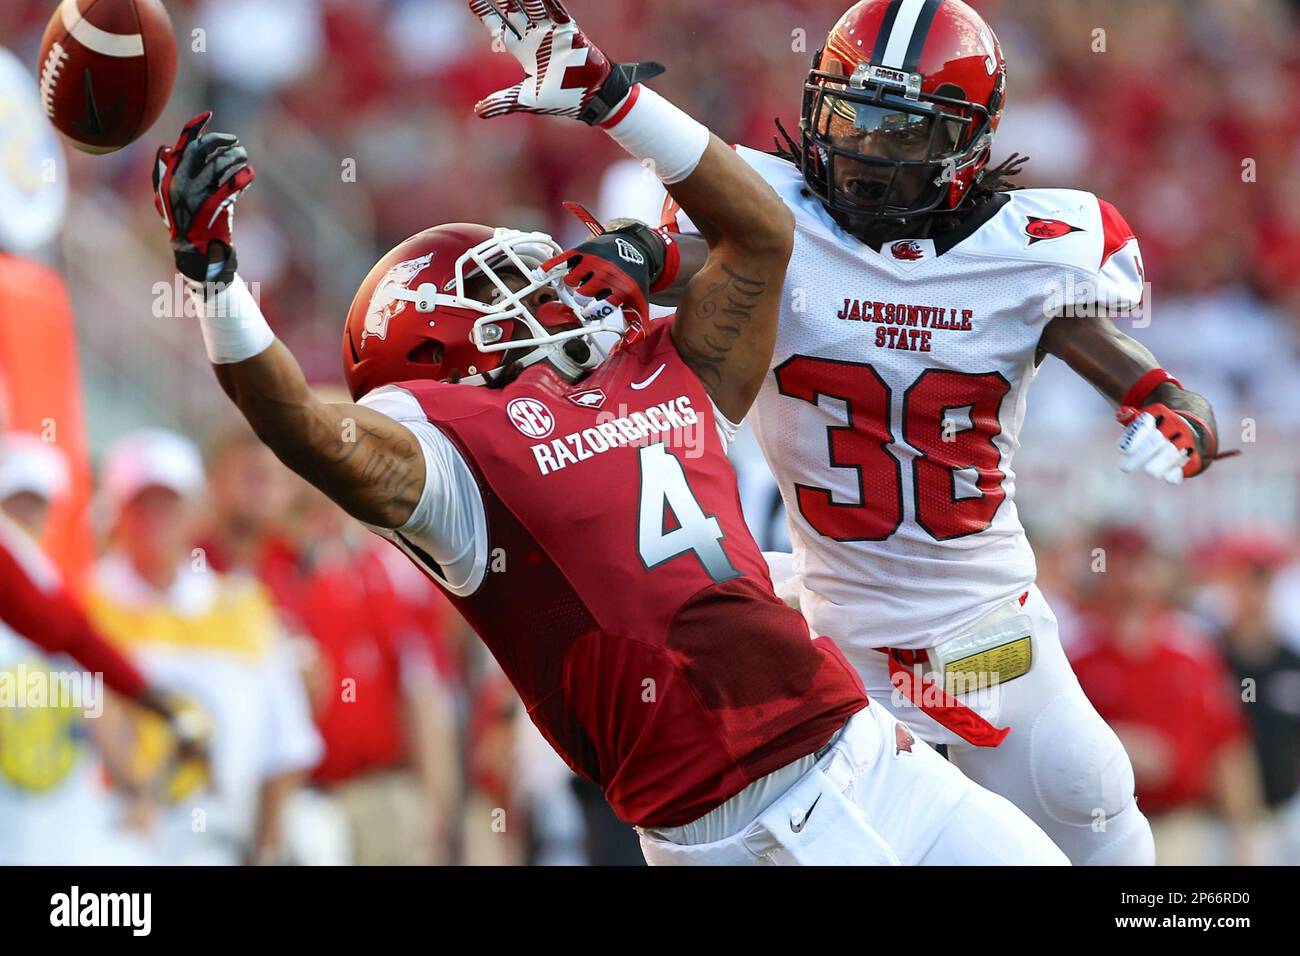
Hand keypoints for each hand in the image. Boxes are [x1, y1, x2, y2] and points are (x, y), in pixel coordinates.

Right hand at [153, 111, 254, 284]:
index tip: (208, 115)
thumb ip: (166, 174)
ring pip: (219, 166)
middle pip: (202, 151)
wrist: (196, 256)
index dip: (194, 127)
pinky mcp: (212, 209)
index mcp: (167, 179)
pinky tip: (249, 174)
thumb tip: (167, 148)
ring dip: (235, 157)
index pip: (180, 146)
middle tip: (236, 142)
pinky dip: (242, 177)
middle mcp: (178, 185)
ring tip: (243, 157)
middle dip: (221, 141)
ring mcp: (195, 197)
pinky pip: (231, 186)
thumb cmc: (186, 225)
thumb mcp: (168, 200)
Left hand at [467, 0, 662, 123]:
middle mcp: (536, 37)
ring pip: (532, 5)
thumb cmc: (562, 98)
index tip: (473, 0)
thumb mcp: (527, 100)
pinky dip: (547, 0)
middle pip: (513, 11)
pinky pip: (556, 10)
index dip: (487, 14)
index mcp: (524, 51)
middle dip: (500, 0)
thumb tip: (477, 111)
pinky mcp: (569, 30)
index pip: (501, 28)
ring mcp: (552, 31)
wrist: (592, 98)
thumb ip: (502, 102)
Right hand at [540, 226, 662, 322]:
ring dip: (573, 285)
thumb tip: (625, 346)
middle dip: (583, 299)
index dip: (592, 312)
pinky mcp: (583, 250)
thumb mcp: (640, 301)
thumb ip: (636, 326)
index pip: (598, 308)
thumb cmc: (633, 278)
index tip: (591, 312)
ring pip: (570, 281)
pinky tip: (539, 275)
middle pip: (582, 296)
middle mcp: (606, 273)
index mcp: (620, 287)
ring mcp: (593, 260)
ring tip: (582, 283)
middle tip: (586, 297)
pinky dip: (548, 268)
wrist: (636, 247)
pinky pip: (560, 261)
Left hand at [1116, 403, 1204, 483]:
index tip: (1124, 450)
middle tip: (1125, 468)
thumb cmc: (1155, 427)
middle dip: (1141, 454)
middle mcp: (1175, 425)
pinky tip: (1169, 478)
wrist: (1187, 430)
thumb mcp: (1142, 420)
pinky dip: (1179, 471)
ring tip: (1149, 471)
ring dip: (1160, 463)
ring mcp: (1187, 439)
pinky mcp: (1193, 455)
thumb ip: (1130, 418)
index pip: (1146, 423)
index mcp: (1160, 414)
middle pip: (1156, 439)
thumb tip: (1122, 413)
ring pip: (1172, 452)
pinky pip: (1188, 463)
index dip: (1135, 437)